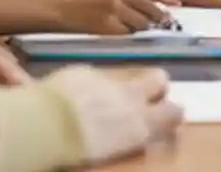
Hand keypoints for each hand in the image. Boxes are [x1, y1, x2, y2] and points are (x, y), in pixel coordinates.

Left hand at [46, 67, 181, 165]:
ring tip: (100, 101)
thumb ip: (131, 134)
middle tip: (143, 98)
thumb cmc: (81, 150)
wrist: (47, 125)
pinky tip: (73, 97)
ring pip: (125, 76)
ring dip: (118, 87)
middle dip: (156, 86)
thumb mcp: (116, 147)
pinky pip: (94, 76)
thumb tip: (136, 130)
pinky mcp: (85, 71)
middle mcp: (131, 97)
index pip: (173, 111)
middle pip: (159, 79)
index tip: (166, 116)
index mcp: (141, 123)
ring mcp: (108, 80)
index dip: (172, 113)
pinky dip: (88, 85)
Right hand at [56, 0, 182, 33]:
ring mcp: (115, 9)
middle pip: (151, 11)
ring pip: (142, 25)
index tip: (176, 11)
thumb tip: (152, 10)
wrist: (58, 7)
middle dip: (161, 22)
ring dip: (147, 33)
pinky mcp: (107, 25)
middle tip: (169, 30)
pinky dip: (132, 40)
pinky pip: (128, 36)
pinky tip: (134, 44)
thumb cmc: (82, 0)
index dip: (165, 3)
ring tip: (153, 39)